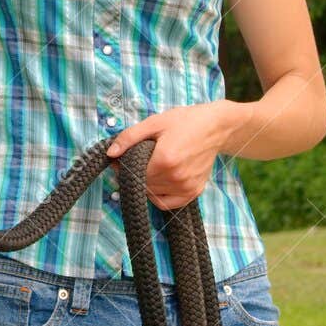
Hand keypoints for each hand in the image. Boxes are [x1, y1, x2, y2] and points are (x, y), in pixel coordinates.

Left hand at [106, 102, 232, 210]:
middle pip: (143, 184)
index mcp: (165, 160)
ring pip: (153, 194)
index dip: (124, 167)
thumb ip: (130, 137)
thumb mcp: (155, 123)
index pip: (134, 173)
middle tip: (137, 160)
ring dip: (146, 184)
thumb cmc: (185, 121)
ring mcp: (186, 187)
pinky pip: (168, 204)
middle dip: (135, 174)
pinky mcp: (194, 192)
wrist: (216, 127)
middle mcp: (176, 178)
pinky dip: (158, 196)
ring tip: (152, 167)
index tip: (122, 159)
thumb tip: (110, 153)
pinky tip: (159, 182)